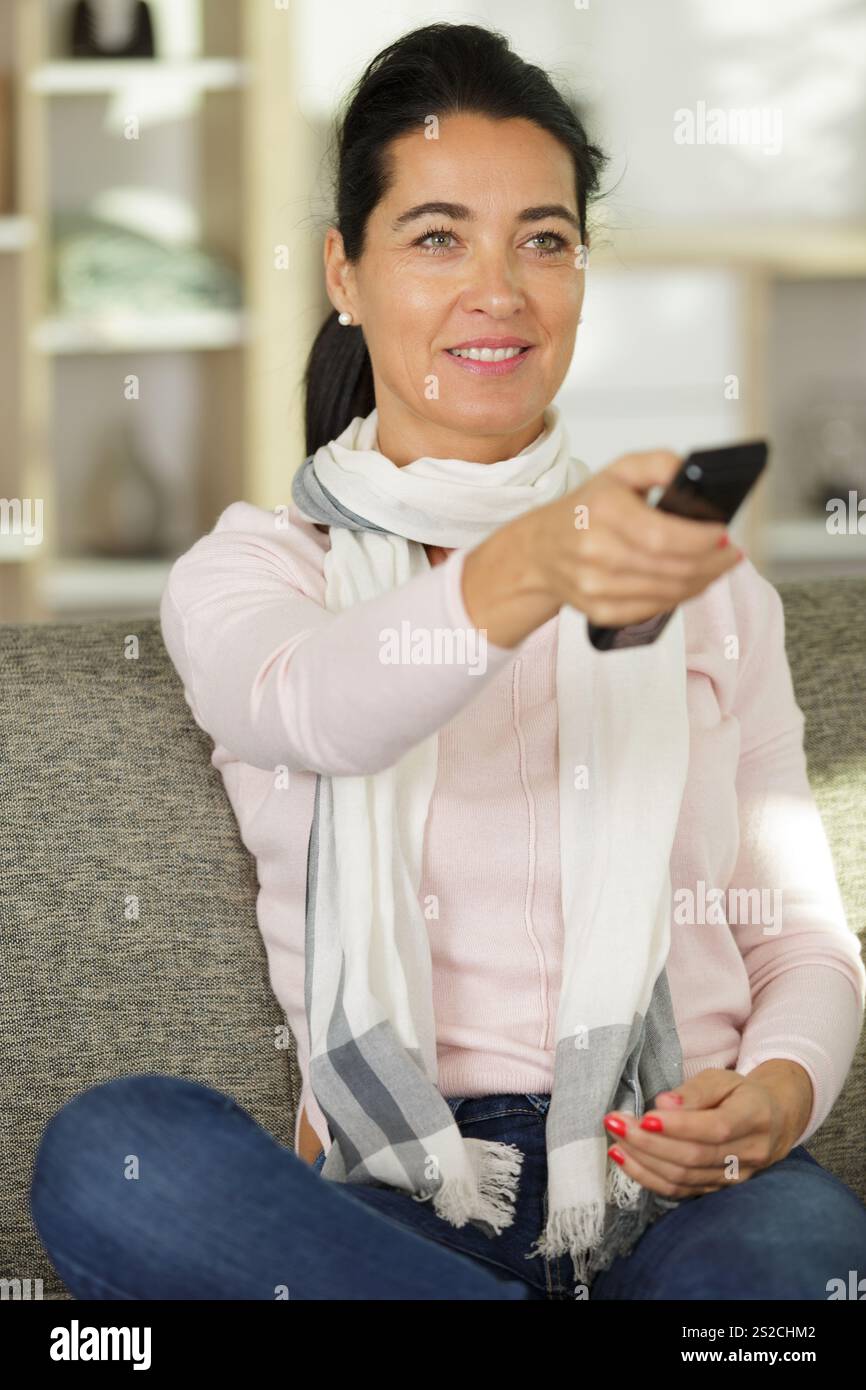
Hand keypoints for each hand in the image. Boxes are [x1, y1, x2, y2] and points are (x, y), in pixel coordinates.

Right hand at [461, 449, 743, 648]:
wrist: (540, 549)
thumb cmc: (586, 510)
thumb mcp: (618, 471)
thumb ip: (658, 463)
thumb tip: (693, 474)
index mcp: (603, 513)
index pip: (664, 537)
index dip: (702, 540)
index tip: (723, 533)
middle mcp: (596, 553)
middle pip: (672, 568)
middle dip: (712, 563)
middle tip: (730, 553)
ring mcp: (596, 587)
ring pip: (668, 593)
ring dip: (702, 581)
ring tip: (716, 566)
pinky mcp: (600, 611)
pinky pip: (653, 609)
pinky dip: (679, 597)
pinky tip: (690, 582)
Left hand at [602, 1061, 813, 1198]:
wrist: (772, 1121)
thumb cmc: (741, 1094)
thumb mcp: (722, 1079)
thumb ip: (695, 1091)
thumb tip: (663, 1104)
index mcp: (754, 1117)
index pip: (716, 1128)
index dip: (679, 1127)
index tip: (644, 1118)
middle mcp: (748, 1153)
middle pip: (694, 1156)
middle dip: (648, 1143)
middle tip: (614, 1123)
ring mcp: (734, 1178)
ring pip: (684, 1177)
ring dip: (642, 1161)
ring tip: (615, 1141)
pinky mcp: (717, 1190)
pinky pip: (680, 1190)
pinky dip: (648, 1178)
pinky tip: (625, 1160)